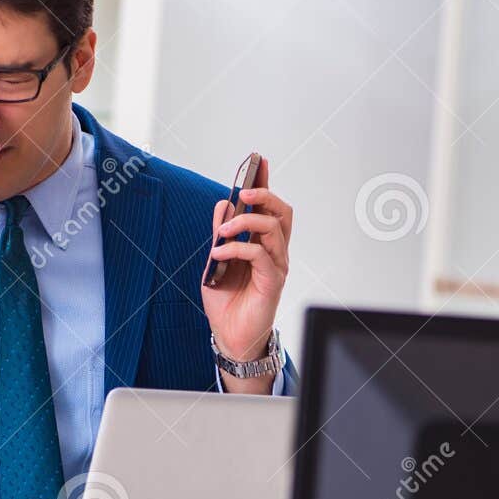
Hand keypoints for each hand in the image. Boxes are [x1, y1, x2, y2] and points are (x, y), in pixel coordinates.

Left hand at [201, 156, 290, 386]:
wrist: (230, 336)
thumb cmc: (227, 303)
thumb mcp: (216, 261)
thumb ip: (221, 235)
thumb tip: (222, 205)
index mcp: (263, 245)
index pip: (269, 208)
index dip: (265, 183)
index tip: (259, 161)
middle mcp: (274, 253)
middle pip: (282, 212)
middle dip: (265, 194)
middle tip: (245, 191)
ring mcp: (276, 266)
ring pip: (273, 228)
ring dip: (246, 221)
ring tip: (224, 229)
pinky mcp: (272, 281)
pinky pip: (258, 254)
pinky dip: (237, 248)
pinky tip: (220, 252)